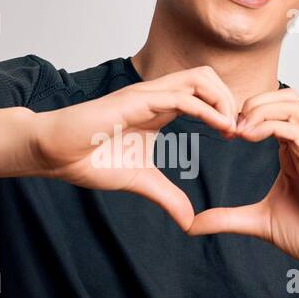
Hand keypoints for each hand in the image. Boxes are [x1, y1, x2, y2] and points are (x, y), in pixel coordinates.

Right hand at [30, 65, 237, 229]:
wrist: (56, 153)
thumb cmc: (90, 159)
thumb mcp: (141, 182)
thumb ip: (167, 197)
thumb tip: (189, 220)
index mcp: (161, 108)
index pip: (205, 94)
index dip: (226, 110)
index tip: (238, 137)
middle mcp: (158, 95)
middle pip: (208, 77)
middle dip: (232, 99)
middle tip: (242, 130)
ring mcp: (148, 95)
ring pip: (200, 78)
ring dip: (224, 99)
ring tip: (234, 127)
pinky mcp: (137, 101)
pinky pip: (182, 96)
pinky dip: (208, 108)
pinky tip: (222, 127)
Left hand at [187, 88, 298, 280]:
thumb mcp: (259, 223)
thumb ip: (226, 219)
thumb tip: (191, 225)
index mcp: (293, 152)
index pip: (274, 110)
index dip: (245, 112)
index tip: (221, 131)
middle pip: (285, 96)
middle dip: (252, 101)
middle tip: (228, 126)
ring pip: (291, 104)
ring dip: (259, 109)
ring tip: (237, 130)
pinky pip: (296, 130)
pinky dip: (269, 126)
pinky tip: (247, 138)